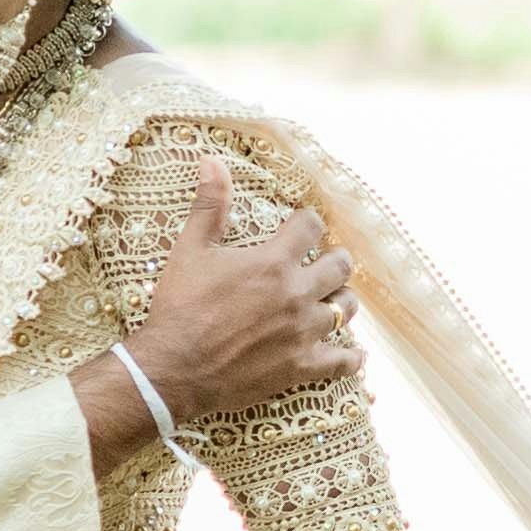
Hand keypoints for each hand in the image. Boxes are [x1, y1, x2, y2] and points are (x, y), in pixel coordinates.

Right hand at [124, 154, 357, 418]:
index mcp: (274, 262)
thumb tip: (213, 161)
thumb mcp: (191, 250)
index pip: (310, 227)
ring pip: (344, 309)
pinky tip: (356, 355)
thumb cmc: (180, 308)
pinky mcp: (302, 366)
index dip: (308, 222)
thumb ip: (209, 206)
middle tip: (327, 262)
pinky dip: (352, 358)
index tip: (303, 226)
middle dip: (336, 260)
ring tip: (334, 299)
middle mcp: (297, 294)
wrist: (174, 368)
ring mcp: (304, 332)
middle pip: (340, 267)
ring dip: (342, 301)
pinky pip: (343, 362)